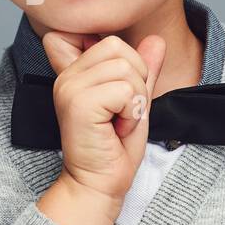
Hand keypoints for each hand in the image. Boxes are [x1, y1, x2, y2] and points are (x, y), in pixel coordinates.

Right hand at [41, 30, 166, 209]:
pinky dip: (131, 113)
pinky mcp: (78, 103)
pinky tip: (117, 129)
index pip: (112, 42)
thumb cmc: (114, 149)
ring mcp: (70, 88)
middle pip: (119, 48)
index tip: (119, 101)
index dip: (129, 66)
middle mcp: (68, 76)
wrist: (99, 185)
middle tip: (123, 112)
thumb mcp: (135, 102)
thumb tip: (156, 40)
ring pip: (125, 69)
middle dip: (135, 81)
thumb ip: (144, 70)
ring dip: (134, 100)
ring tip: (119, 122)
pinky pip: (124, 90)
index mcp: (76, 72)